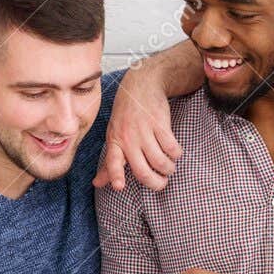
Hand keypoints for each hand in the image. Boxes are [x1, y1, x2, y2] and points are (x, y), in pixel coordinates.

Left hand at [95, 67, 182, 190]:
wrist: (140, 87)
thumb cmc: (125, 115)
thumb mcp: (113, 136)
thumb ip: (109, 162)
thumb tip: (97, 183)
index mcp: (115, 142)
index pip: (112, 162)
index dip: (115, 175)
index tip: (119, 187)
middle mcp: (128, 138)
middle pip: (142, 170)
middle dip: (155, 183)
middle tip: (162, 183)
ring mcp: (144, 130)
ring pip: (159, 161)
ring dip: (168, 169)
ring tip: (169, 168)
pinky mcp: (160, 124)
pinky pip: (171, 147)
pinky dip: (175, 154)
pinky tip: (174, 153)